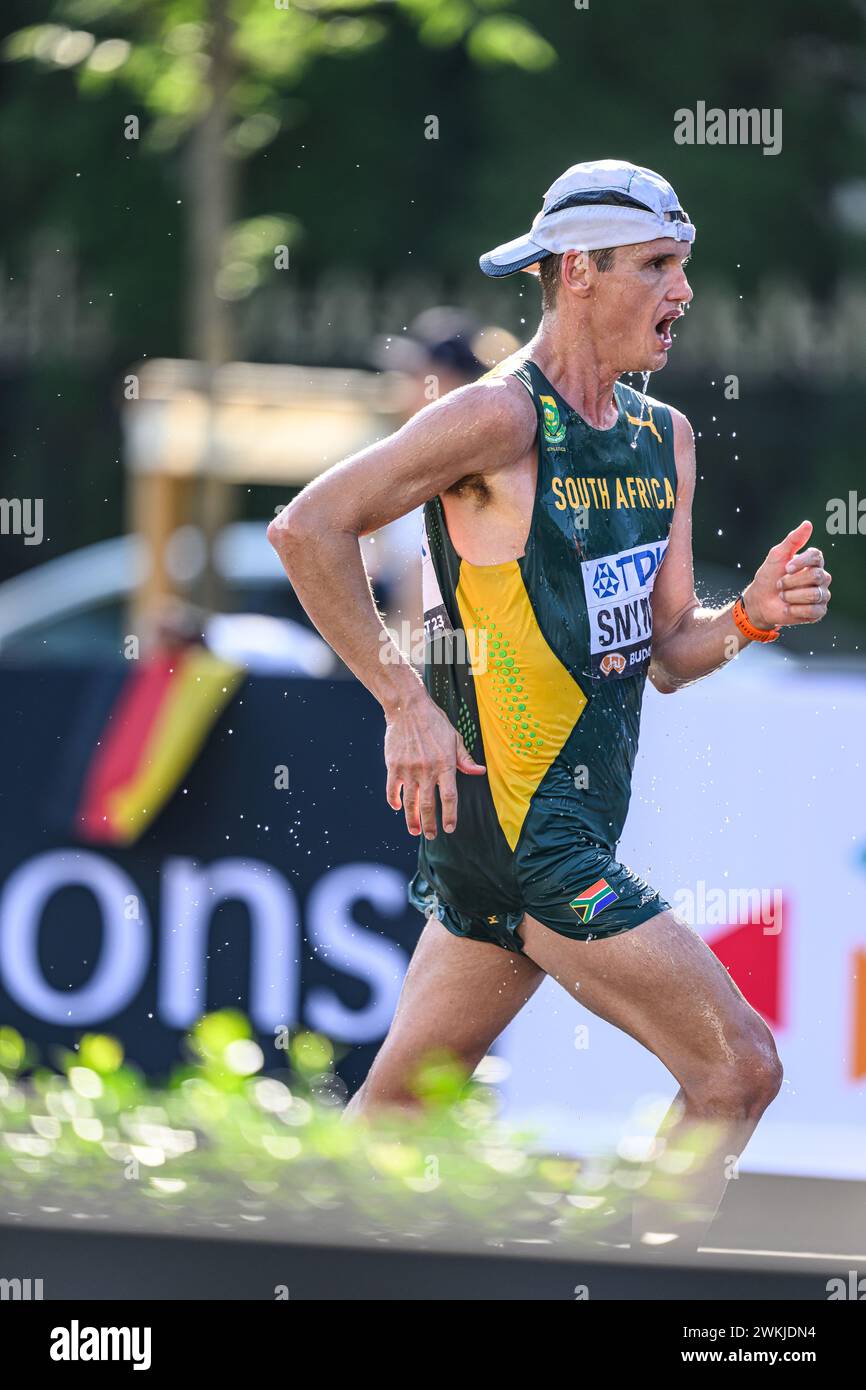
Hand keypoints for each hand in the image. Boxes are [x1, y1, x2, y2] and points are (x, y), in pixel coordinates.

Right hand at [384, 692, 485, 838]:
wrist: (408, 708)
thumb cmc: (435, 722)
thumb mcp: (454, 738)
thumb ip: (464, 759)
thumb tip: (479, 771)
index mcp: (445, 764)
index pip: (449, 797)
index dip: (450, 815)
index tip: (450, 828)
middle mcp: (427, 770)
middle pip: (429, 805)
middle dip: (430, 824)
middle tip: (430, 836)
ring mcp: (409, 769)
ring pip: (410, 802)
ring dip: (412, 819)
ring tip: (414, 831)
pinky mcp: (393, 766)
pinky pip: (393, 789)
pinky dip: (394, 801)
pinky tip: (397, 808)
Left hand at [742, 519, 831, 630]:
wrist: (759, 601)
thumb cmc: (768, 577)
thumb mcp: (777, 555)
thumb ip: (793, 540)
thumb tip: (808, 524)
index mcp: (814, 562)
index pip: (816, 557)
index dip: (800, 562)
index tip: (785, 568)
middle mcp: (822, 577)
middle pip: (815, 576)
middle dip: (791, 581)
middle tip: (780, 585)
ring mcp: (822, 595)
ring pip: (814, 594)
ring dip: (791, 596)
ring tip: (783, 596)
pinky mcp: (818, 611)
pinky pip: (813, 610)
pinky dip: (795, 610)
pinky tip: (787, 608)